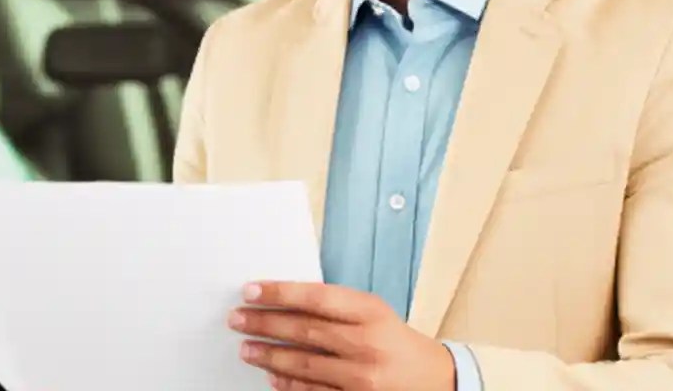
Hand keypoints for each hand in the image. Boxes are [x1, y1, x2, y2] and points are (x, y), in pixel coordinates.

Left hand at [228, 281, 456, 390]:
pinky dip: (289, 385)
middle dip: (264, 324)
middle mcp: (367, 343)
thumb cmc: (395, 340)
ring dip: (269, 356)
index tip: (251, 290)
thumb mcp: (372, 312)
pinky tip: (271, 376)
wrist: (434, 379)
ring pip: (304, 365)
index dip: (280, 293)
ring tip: (246, 348)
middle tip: (237, 319)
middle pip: (304, 331)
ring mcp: (362, 377)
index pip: (316, 297)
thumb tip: (283, 302)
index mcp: (371, 312)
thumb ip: (334, 306)